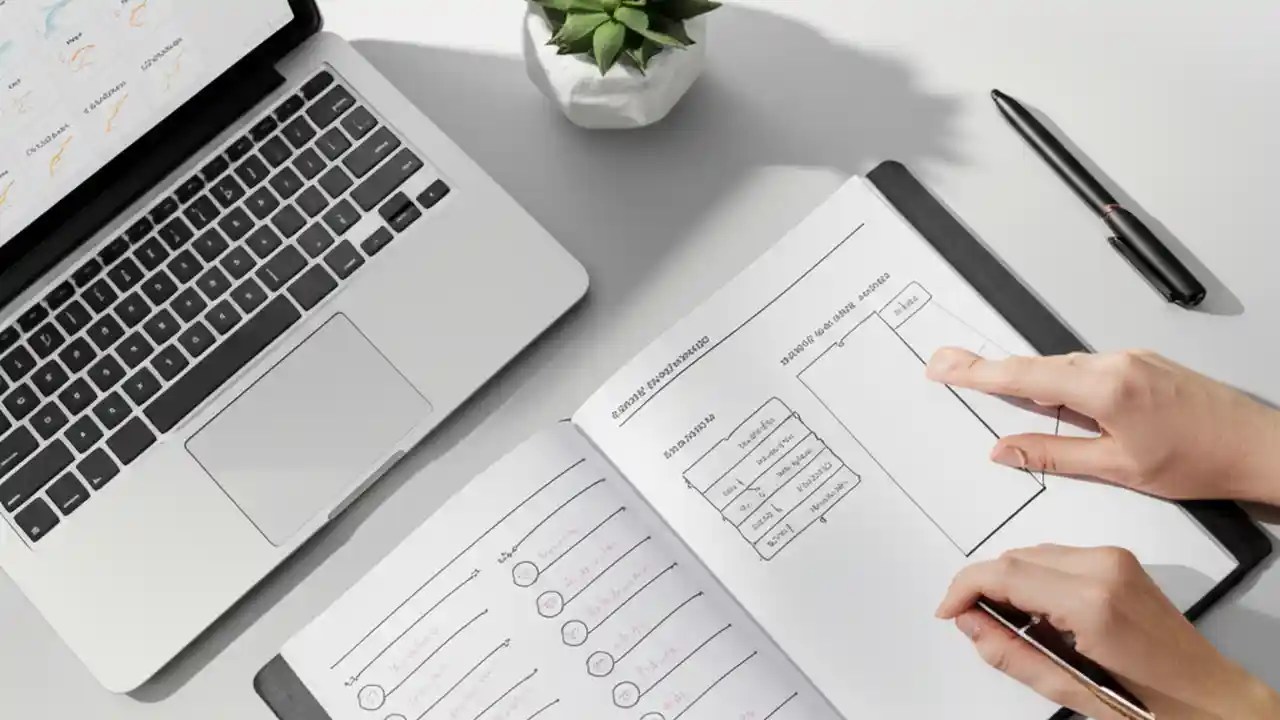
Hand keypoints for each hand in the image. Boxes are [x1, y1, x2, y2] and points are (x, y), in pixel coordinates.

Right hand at [926, 348, 1279, 504]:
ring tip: (987, 381)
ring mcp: (1131, 359)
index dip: (976, 371)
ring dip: (1027, 376)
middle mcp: (1116, 363)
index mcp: (1105, 388)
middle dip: (989, 368)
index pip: (1023, 375)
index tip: (944, 365)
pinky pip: (1086, 366)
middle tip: (946, 364)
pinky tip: (1050, 393)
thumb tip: (1008, 450)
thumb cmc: (1202, 460)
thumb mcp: (1118, 468)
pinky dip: (1060, 379)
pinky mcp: (1142, 363)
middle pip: (1037, 365)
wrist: (1258, 446)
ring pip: (1062, 366)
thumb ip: (1055, 455)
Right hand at [937, 545, 1279, 718]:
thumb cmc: (1155, 702)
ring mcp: (1114, 558)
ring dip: (1011, 581)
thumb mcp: (1069, 687)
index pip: (1004, 573)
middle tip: (976, 623)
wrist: (1209, 697)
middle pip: (1014, 557)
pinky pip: (1057, 556)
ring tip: (1018, 626)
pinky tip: (1044, 613)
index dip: (964, 589)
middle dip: (986, 586)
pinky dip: (1037, 578)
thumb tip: (969, 623)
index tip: (949, 610)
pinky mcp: (1119, 559)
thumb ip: (1009, 652)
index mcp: (1091, 600)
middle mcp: (1103, 567)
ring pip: (1032, 553)